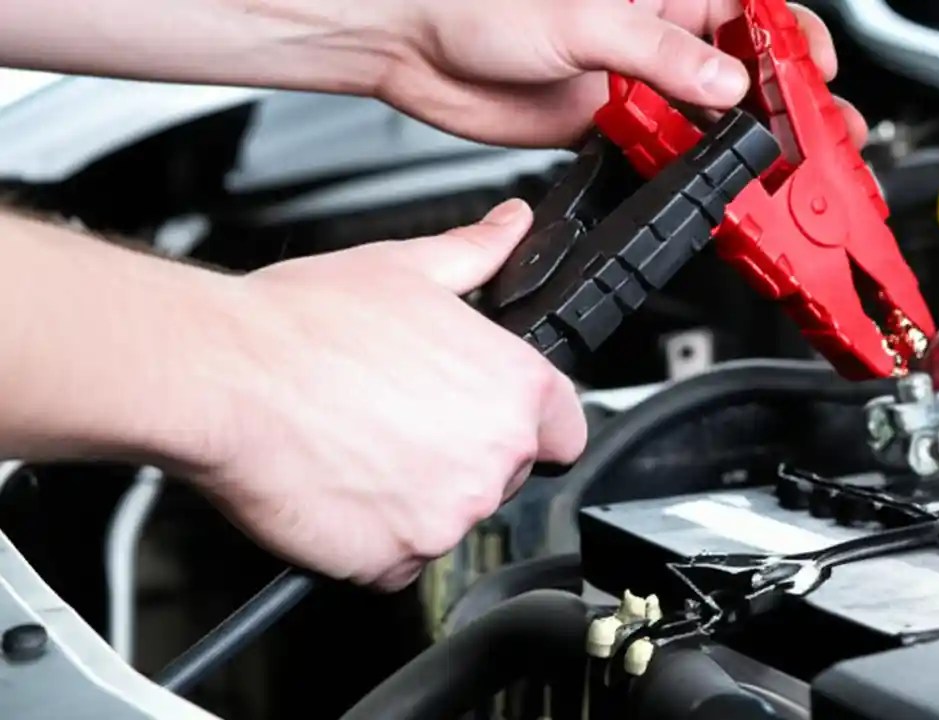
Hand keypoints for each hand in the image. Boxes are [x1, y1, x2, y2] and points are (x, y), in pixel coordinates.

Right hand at [191, 200, 584, 590]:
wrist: (222, 376)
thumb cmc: (304, 324)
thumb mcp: (406, 268)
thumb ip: (477, 254)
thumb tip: (510, 227)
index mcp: (513, 386)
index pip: (564, 428)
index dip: (529, 421)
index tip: (489, 413)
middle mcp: (494, 456)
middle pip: (505, 472)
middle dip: (462, 453)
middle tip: (399, 418)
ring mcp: (447, 516)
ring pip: (450, 516)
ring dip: (416, 495)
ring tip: (359, 443)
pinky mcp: (394, 562)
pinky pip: (398, 559)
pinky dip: (373, 536)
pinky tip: (340, 485)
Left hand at [377, 0, 866, 146]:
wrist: (415, 46)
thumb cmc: (479, 0)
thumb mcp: (582, 18)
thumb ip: (657, 53)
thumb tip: (721, 80)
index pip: (750, 12)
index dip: (791, 44)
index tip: (816, 76)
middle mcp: (655, 35)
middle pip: (739, 71)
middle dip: (782, 104)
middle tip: (818, 139)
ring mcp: (634, 84)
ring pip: (706, 117)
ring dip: (740, 146)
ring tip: (776, 173)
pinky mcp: (609, 126)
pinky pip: (663, 151)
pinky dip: (688, 170)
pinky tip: (711, 184)